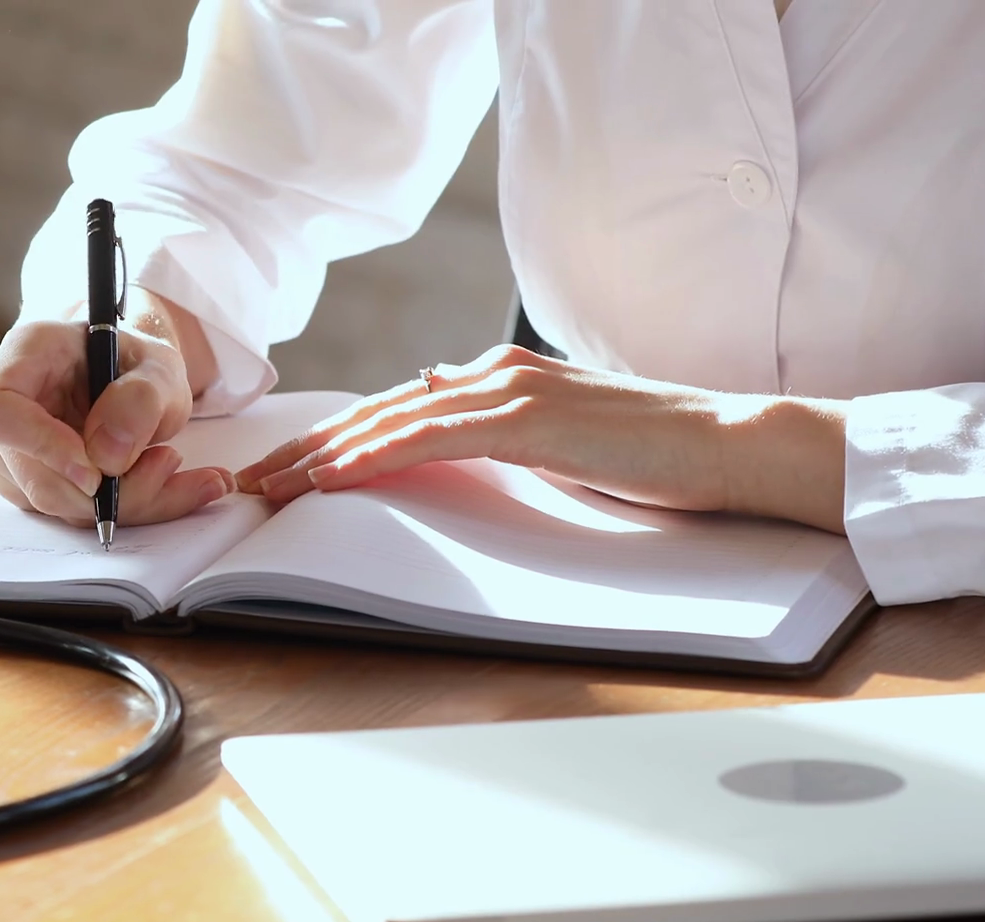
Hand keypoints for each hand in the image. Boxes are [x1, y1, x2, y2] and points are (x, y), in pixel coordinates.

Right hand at [0, 291, 230, 526]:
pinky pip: (72, 513)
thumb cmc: (135, 363)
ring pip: (57, 503)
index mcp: (25, 353)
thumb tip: (107, 457)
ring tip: (167, 463)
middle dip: (107, 488)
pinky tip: (155, 480)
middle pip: (34, 476)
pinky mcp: (27, 484)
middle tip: (165, 461)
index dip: (38, 445)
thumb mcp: (160, 366)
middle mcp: (0, 403)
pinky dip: (122, 507)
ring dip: (124, 500)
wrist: (129, 378)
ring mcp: (7, 450)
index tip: (95, 467)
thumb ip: (142, 400)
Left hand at [234, 344, 848, 532]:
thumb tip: (439, 401)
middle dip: (310, 447)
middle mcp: (497, 373)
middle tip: (255, 482)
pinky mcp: (527, 419)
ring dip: (325, 455)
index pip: (401, 408)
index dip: (339, 438)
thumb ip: (501, 424)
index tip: (291, 470)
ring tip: (274, 485)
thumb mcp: (562, 438)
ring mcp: (511, 391)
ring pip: (393, 421)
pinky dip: (376, 456)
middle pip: (380, 410)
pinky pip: (431, 438)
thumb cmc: (655, 456)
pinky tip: (335, 475)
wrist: (729, 445)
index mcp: (504, 379)